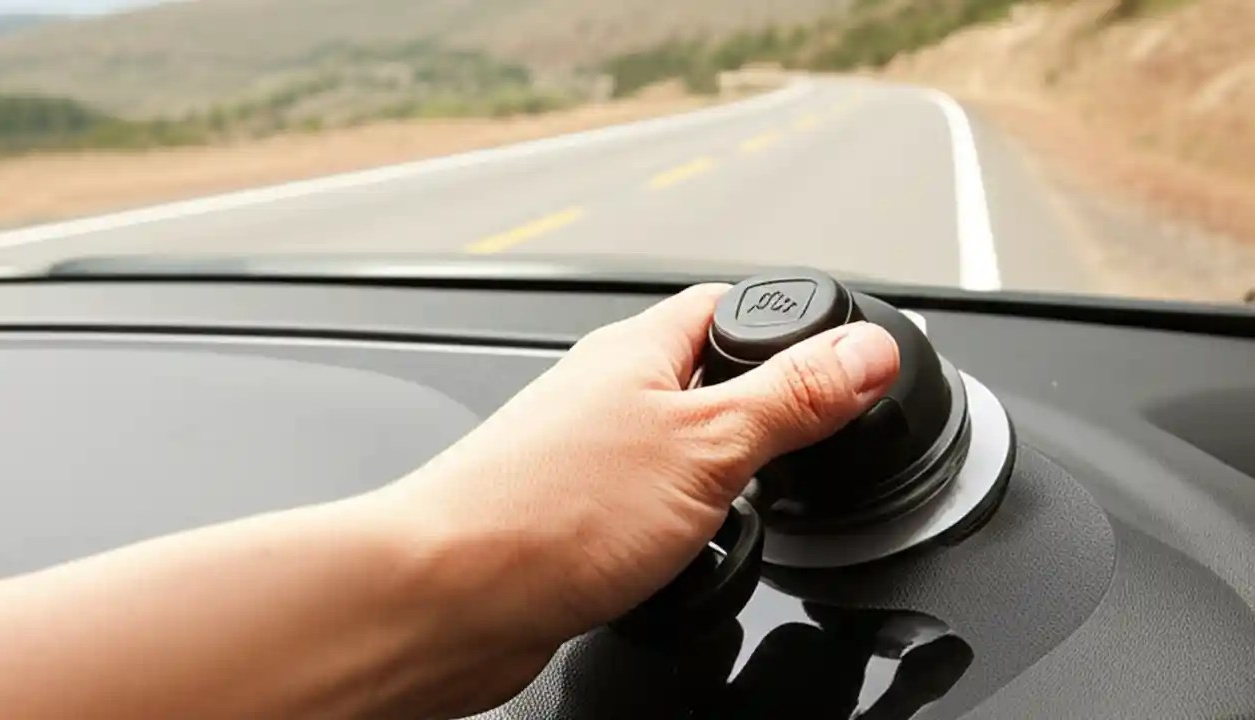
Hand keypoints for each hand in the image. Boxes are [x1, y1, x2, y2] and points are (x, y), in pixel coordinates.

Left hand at [383, 283, 899, 712]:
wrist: (446, 599)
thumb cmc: (546, 512)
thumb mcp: (706, 446)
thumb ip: (791, 398)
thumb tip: (868, 351)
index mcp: (637, 352)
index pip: (725, 308)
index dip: (784, 324)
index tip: (834, 357)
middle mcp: (605, 396)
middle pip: (704, 382)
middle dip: (761, 416)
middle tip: (803, 450)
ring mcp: (586, 459)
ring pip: (677, 452)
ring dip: (721, 482)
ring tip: (748, 509)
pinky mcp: (573, 520)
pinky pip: (647, 509)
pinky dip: (681, 531)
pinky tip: (689, 557)